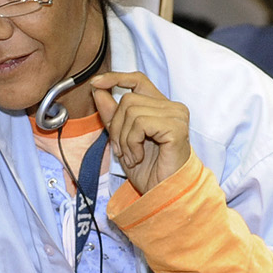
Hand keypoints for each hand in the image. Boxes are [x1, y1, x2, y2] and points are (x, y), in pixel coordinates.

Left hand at [90, 73, 193, 194]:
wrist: (162, 194)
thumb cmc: (149, 171)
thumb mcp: (122, 139)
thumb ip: (111, 114)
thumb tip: (97, 89)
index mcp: (161, 107)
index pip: (138, 80)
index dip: (116, 78)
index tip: (96, 83)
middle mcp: (172, 108)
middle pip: (128, 99)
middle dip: (116, 127)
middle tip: (123, 151)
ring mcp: (176, 116)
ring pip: (131, 110)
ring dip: (124, 139)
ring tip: (132, 156)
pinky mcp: (176, 127)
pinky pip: (140, 123)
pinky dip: (132, 142)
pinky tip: (139, 157)